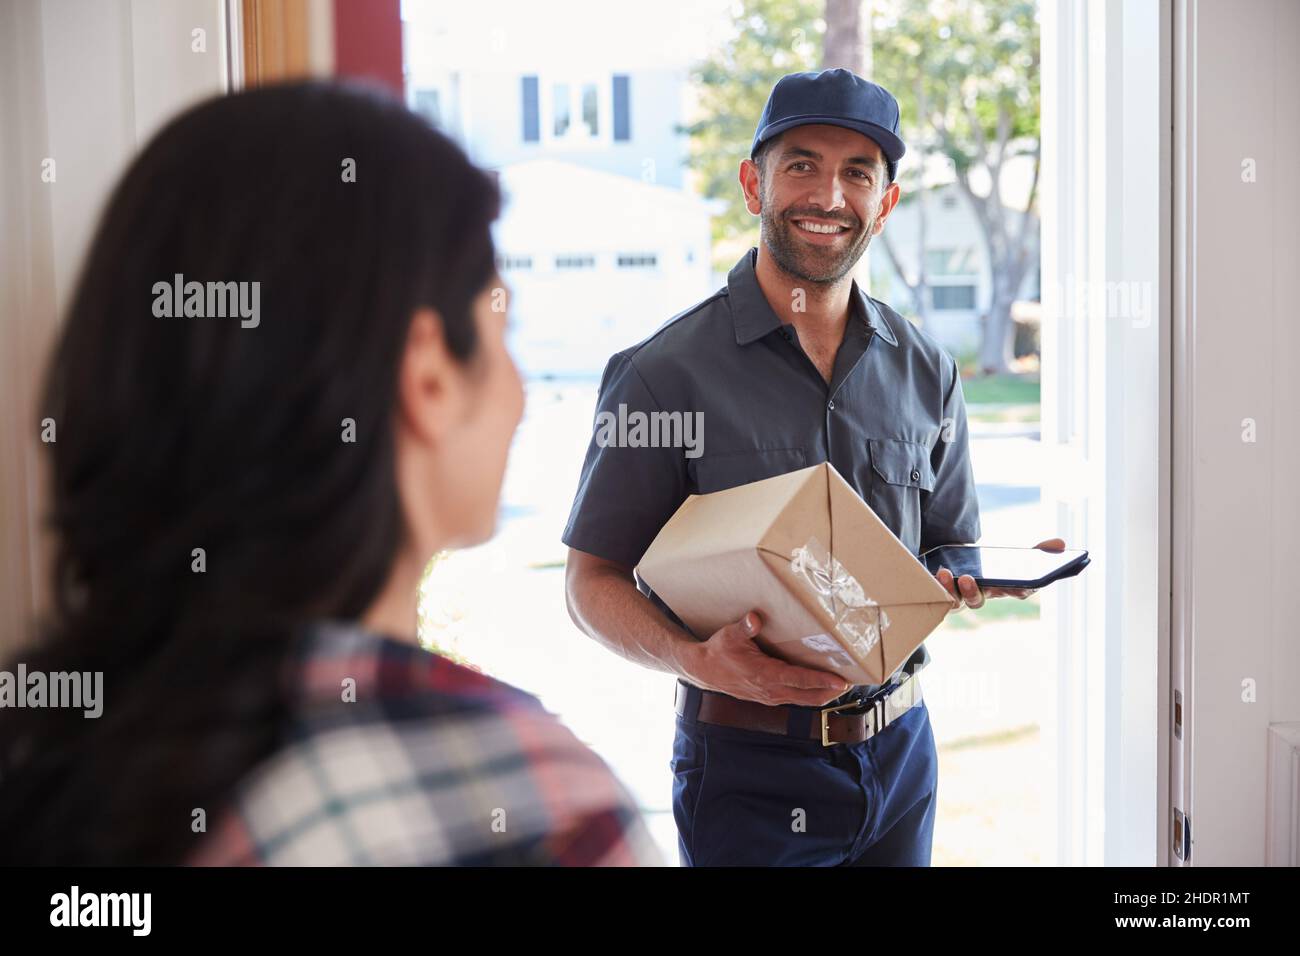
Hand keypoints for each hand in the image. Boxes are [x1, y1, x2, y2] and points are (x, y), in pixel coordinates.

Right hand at [682, 611, 850, 706]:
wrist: (704, 671)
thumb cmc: (718, 652)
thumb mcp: (729, 635)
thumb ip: (745, 627)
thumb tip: (756, 618)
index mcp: (765, 675)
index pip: (800, 680)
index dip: (822, 681)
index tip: (842, 681)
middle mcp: (771, 691)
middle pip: (810, 696)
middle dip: (831, 691)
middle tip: (852, 682)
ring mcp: (771, 697)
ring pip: (804, 700)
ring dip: (823, 694)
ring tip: (841, 685)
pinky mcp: (768, 697)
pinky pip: (795, 698)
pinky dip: (810, 694)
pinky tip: (818, 686)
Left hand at [935, 538, 1065, 612]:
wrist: (951, 560)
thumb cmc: (985, 562)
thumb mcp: (1007, 554)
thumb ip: (1034, 550)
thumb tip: (1061, 543)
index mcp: (999, 587)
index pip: (1015, 592)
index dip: (1021, 589)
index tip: (1024, 583)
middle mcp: (978, 596)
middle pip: (978, 600)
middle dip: (974, 591)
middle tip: (968, 578)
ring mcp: (958, 597)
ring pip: (955, 600)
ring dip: (951, 587)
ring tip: (949, 573)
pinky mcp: (942, 593)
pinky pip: (941, 595)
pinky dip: (941, 584)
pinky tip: (940, 572)